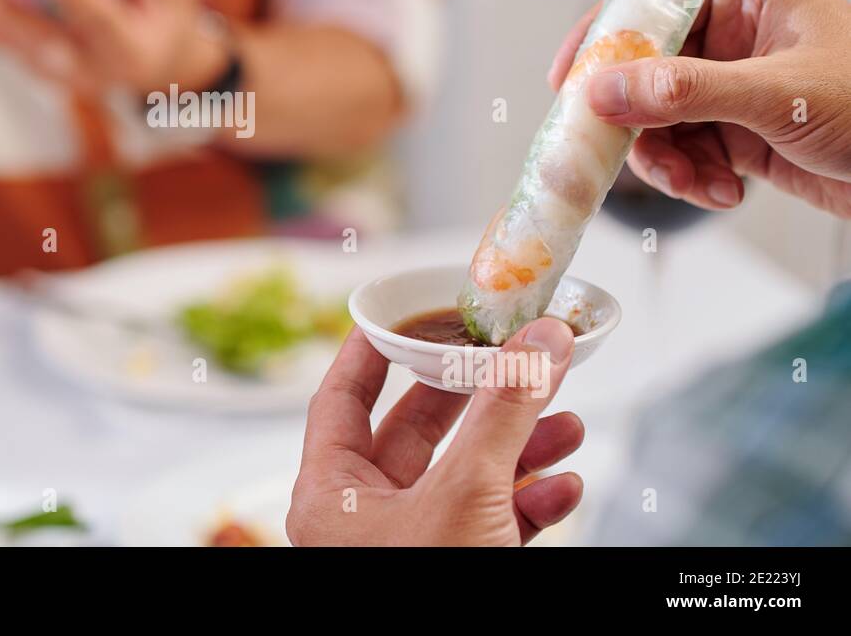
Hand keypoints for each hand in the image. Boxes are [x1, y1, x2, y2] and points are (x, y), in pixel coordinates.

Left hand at [286, 322, 582, 545]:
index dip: (373, 347)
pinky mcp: (460, 568)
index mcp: (332, 492)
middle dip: (476, 395)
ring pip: (464, 477)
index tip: (406, 308)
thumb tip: (540, 339)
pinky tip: (568, 484)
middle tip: (512, 355)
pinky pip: (492, 524)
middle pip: (417, 432)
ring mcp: (413, 547)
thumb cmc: (430, 591)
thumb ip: (502, 412)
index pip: (342, 397)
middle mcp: (365, 517)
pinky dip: (531, 502)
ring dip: (518, 446)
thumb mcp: (467, 495)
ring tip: (566, 417)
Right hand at [548, 0, 850, 216]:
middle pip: (644, 69)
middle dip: (637, 120)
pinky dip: (692, 178)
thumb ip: (685, 92)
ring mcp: (733, 86)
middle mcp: (734, 36)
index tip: (569, 81)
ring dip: (666, 159)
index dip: (605, 36)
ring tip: (699, 184)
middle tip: (623, 153)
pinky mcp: (738, 132)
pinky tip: (726, 192)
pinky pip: (683, 151)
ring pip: (657, 118)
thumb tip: (602, 92)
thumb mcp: (777, 96)